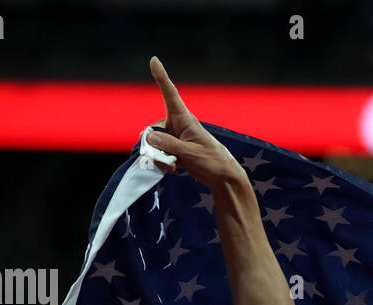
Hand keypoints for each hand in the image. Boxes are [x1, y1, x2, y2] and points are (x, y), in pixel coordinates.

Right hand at [145, 56, 248, 191]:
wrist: (223, 177)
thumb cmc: (212, 161)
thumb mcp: (190, 153)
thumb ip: (169, 145)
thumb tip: (149, 136)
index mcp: (184, 118)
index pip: (170, 94)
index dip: (161, 77)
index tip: (154, 60)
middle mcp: (177, 125)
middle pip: (153, 130)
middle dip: (154, 146)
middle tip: (168, 160)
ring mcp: (175, 138)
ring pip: (154, 145)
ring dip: (159, 158)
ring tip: (175, 166)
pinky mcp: (174, 151)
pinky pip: (159, 155)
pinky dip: (163, 164)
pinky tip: (174, 170)